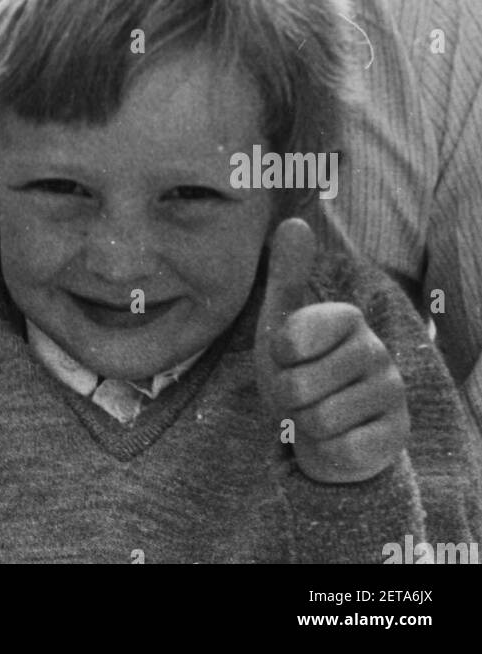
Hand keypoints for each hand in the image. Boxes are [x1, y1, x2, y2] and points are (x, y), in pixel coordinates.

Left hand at [255, 218, 408, 483]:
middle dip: (287, 398)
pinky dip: (325, 451)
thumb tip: (294, 222)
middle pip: (299, 386)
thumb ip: (287, 275)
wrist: (326, 428)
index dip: (277, 358)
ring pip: (319, 420)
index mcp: (347, 317)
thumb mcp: (283, 322)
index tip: (288, 358)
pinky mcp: (396, 435)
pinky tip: (336, 438)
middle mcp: (377, 350)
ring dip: (305, 425)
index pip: (289, 341)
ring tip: (316, 413)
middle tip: (300, 393)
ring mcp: (391, 393)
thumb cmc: (300, 368)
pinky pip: (340, 450)